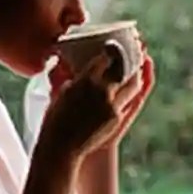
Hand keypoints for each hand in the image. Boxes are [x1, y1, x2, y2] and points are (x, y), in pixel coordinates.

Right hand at [37, 47, 145, 161]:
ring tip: (137, 68)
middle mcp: (102, 91)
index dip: (112, 50)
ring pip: (134, 84)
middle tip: (134, 50)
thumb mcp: (60, 92)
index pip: (105, 58)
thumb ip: (72, 77)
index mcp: (85, 81)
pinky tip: (131, 88)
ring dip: (136, 74)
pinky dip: (131, 92)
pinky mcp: (117, 119)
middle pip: (125, 68)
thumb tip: (74, 65)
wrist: (61, 147)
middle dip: (130, 58)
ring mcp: (112, 106)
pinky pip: (129, 100)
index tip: (113, 46)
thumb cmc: (55, 119)